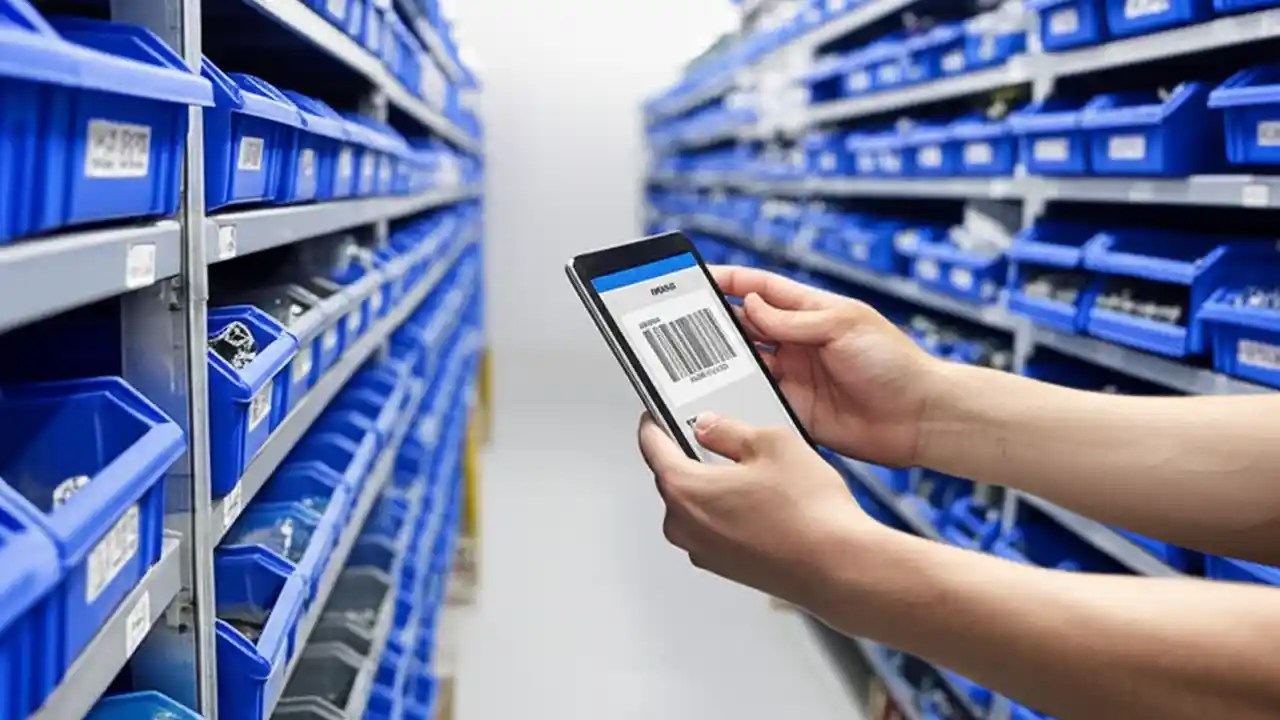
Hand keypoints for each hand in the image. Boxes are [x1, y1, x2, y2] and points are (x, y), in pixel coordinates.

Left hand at [638, 412, 879, 606]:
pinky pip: (715, 528)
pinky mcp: (726, 567)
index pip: (652, 446)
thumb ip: (728, 430)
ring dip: (714, 487)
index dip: (655, 423)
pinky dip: (730, 512)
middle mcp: (684, 526)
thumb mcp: (771, 443)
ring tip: (757, 474)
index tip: (658, 414)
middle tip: (723, 439)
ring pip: (696, 505)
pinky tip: (766, 503)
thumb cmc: (809, 514)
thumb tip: (709, 426)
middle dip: (692, 455)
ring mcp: (704, 551)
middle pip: (674, 477)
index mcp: (684, 489)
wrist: (839, 568)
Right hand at [712, 265, 942, 466]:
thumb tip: (751, 306)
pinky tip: (717, 395)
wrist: (919, 418)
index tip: (696, 278)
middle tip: (680, 324)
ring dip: (721, 361)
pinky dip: (737, 396)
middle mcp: (798, 342)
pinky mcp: (795, 409)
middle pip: (745, 327)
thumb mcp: (842, 326)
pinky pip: (757, 399)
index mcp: (811, 312)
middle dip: (714, 324)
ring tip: (690, 360)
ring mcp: (795, 376)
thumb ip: (793, 319)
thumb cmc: (894, 364)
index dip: (729, 281)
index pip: (761, 289)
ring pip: (746, 364)